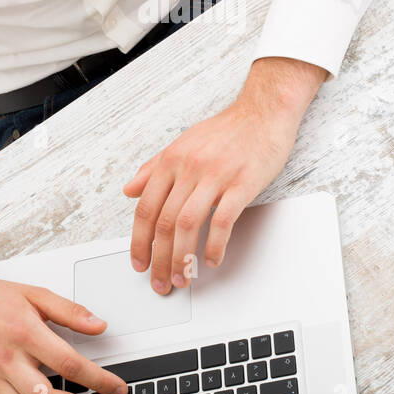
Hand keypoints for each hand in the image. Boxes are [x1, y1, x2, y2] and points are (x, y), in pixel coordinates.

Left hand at [125, 57, 325, 294]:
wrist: (263, 112)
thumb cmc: (227, 130)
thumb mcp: (183, 144)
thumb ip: (154, 168)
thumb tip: (129, 190)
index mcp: (171, 160)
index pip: (146, 208)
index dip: (139, 241)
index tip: (140, 263)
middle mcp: (189, 167)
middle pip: (165, 222)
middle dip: (159, 259)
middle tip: (161, 282)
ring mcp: (216, 175)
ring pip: (189, 224)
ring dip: (182, 258)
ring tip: (183, 278)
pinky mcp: (242, 183)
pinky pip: (223, 220)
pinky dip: (215, 245)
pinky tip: (212, 260)